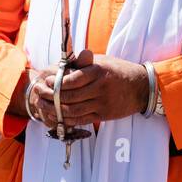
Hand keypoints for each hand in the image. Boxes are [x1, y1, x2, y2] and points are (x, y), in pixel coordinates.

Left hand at [26, 50, 148, 128]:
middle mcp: (100, 89)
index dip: (57, 82)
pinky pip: (81, 120)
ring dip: (55, 109)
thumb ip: (83, 63)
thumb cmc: (119, 71)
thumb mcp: (103, 61)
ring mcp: (102, 104)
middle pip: (71, 96)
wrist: (142, 88)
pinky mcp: (103, 116)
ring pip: (74, 110)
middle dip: (51, 96)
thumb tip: (61, 64)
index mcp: (99, 72)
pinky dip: (67, 119)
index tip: (46, 81)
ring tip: (43, 105)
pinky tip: (57, 115)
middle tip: (39, 92)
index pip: (73, 80)